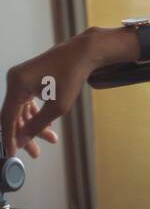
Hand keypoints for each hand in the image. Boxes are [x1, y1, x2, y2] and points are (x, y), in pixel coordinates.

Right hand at [2, 32, 96, 159]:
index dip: (9, 137)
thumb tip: (23, 140)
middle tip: (35, 153)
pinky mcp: (29, 79)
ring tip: (51, 140)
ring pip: (22, 109)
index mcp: (16, 84)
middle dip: (25, 134)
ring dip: (34, 125)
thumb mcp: (57, 106)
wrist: (83, 53)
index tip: (11, 154)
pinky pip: (27, 102)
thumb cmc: (72, 76)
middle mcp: (14, 80)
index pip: (7, 117)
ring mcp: (21, 79)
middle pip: (14, 114)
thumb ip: (37, 124)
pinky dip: (36, 114)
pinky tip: (48, 127)